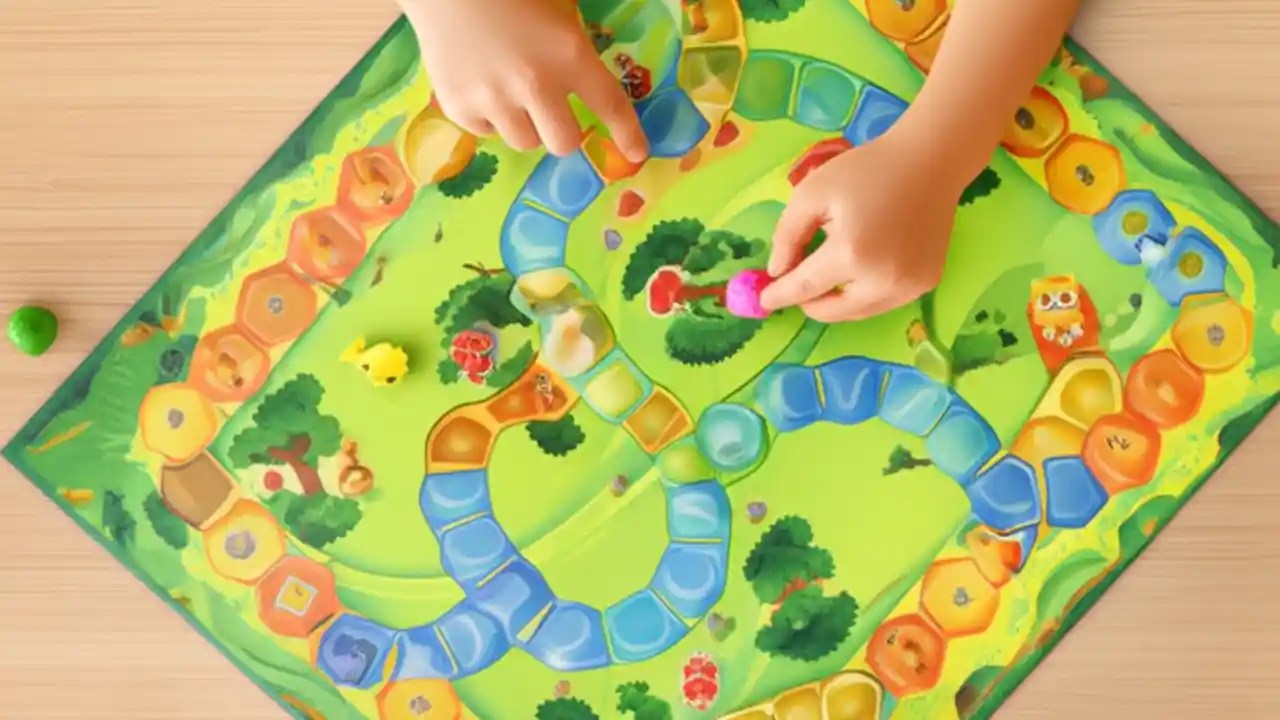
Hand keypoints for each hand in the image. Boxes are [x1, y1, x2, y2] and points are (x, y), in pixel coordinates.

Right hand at [400, 0, 647, 160]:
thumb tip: (586, 88)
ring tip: (510, 93)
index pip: (609, 104)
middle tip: (552, 114)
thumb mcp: (559, 13)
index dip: (627, 133)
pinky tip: (481, 85)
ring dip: (525, 125)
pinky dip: (488, 117)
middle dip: (563, 132)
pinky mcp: (458, 106)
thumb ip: (575, 53)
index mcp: (569, 55)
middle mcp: (535, 84)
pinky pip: (485, 132)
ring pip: (524, 142)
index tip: (636, 154)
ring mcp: (493, 100)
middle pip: (564, 143)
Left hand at [759, 127, 967, 322]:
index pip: (804, 288)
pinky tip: (860, 268)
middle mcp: (882, 280)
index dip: (780, 296)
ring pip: (856, 312)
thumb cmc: (866, 171)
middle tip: (795, 286)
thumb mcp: (812, 193)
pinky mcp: (924, 285)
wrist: (929, 161)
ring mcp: (908, 287)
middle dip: (807, 302)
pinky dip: (863, 294)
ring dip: (835, 300)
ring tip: (828, 271)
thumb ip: (787, 236)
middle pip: (831, 311)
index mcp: (850, 254)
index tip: (763, 301)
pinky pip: (881, 302)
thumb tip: (778, 272)